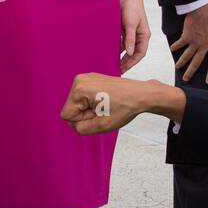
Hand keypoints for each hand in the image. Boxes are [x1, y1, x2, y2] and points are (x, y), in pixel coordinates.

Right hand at [60, 73, 182, 134]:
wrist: (140, 94)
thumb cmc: (126, 106)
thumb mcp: (102, 125)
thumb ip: (82, 129)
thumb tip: (74, 124)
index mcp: (79, 89)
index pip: (67, 116)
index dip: (82, 121)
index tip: (98, 115)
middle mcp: (79, 80)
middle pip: (71, 108)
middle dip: (85, 115)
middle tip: (103, 111)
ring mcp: (85, 78)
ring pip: (77, 104)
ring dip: (89, 110)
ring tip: (105, 106)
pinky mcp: (91, 79)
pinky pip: (83, 98)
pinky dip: (92, 103)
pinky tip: (105, 101)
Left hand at [119, 0, 149, 73]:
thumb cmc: (132, 7)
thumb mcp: (130, 24)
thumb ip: (130, 39)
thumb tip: (130, 52)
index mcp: (144, 36)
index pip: (140, 53)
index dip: (132, 62)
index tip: (124, 69)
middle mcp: (139, 36)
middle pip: (133, 53)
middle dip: (126, 62)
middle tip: (117, 70)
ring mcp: (132, 34)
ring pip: (127, 49)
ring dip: (121, 56)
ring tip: (113, 63)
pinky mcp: (125, 30)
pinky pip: (121, 42)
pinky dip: (117, 48)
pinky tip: (110, 52)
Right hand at [171, 1, 207, 85]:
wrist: (202, 7)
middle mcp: (204, 45)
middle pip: (196, 62)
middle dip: (191, 72)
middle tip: (186, 79)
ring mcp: (194, 41)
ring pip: (187, 55)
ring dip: (182, 62)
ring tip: (177, 68)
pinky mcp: (186, 36)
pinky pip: (180, 43)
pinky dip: (176, 46)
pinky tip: (172, 49)